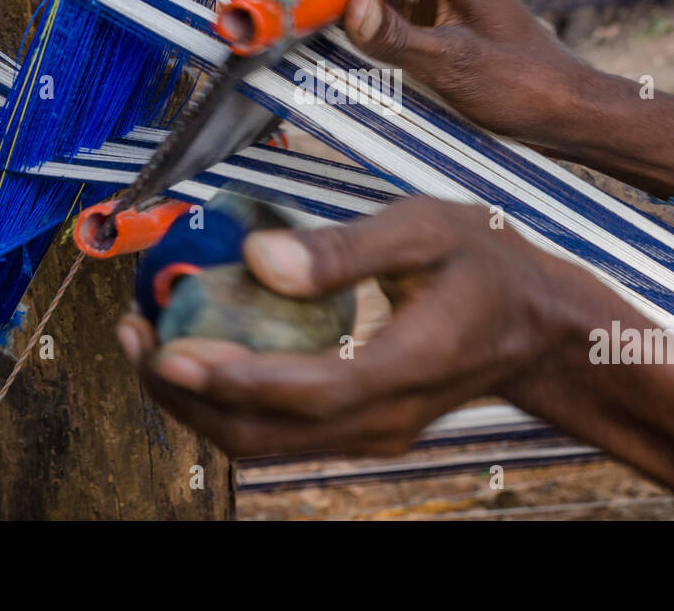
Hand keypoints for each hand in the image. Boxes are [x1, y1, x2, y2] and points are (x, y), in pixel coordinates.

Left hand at [116, 197, 603, 456]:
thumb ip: (345, 247)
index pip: (306, 391)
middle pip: (266, 436)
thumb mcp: (429, 228)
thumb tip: (257, 256)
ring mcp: (372, 433)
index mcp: (408, 366)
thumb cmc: (490, 268)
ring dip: (197, 405)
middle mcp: (384, 418)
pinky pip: (279, 434)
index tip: (166, 344)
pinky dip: (227, 405)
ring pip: (264, 445)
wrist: (539, 329)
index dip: (230, 376)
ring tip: (148, 345)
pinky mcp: (359, 430)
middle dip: (186, 395)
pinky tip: (200, 356)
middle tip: (134, 338)